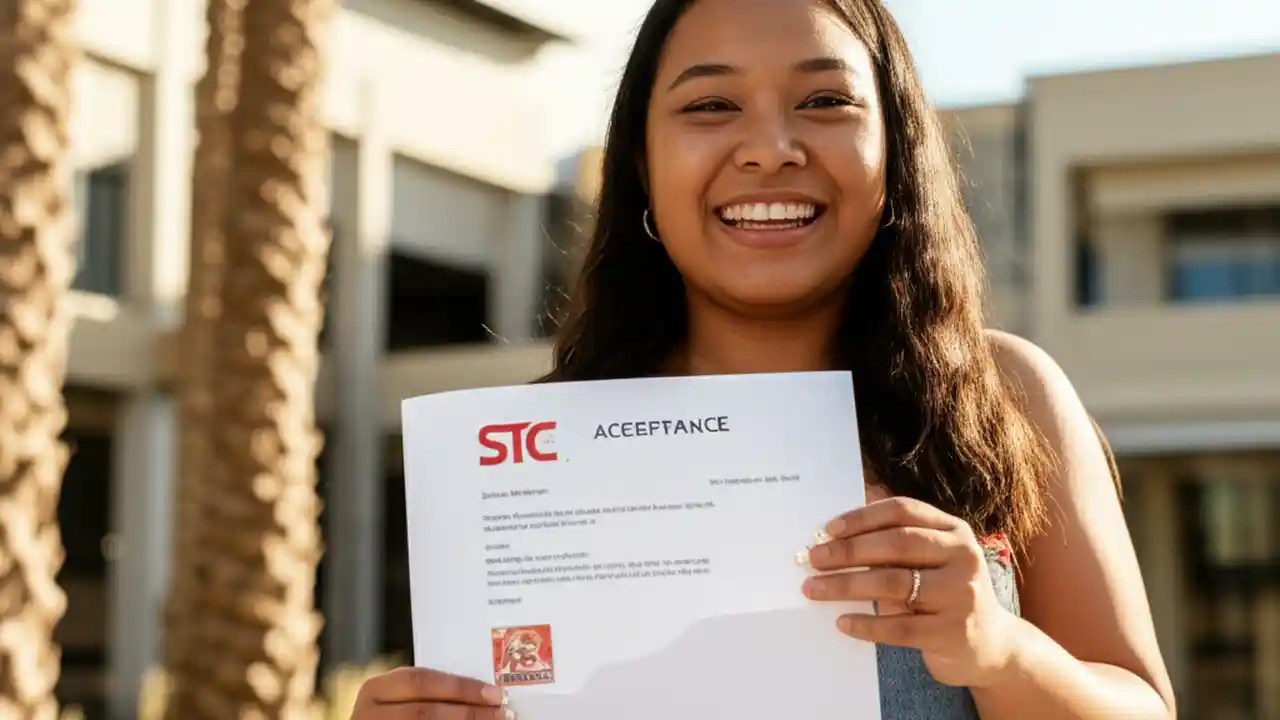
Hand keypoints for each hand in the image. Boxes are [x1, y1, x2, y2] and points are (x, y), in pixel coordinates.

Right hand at [350, 666, 512, 718]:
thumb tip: (482, 692)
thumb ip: (431, 692)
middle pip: (425, 712)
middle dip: (468, 713)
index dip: (459, 687)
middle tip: (502, 713)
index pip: (420, 681)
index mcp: (375, 690)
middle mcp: (370, 714)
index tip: (493, 693)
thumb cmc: (391, 713)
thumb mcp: (400, 697)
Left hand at [799, 496, 1017, 687]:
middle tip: (813, 559)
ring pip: (893, 584)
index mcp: (955, 532)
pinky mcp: (953, 633)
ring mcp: (962, 595)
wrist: (993, 647)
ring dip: (846, 585)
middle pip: (896, 544)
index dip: (863, 517)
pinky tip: (842, 622)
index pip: (904, 511)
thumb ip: (897, 545)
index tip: (828, 529)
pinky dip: (866, 624)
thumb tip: (835, 535)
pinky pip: (899, 627)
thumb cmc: (947, 596)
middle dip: (848, 550)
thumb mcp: (933, 562)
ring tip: (815, 589)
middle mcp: (963, 558)